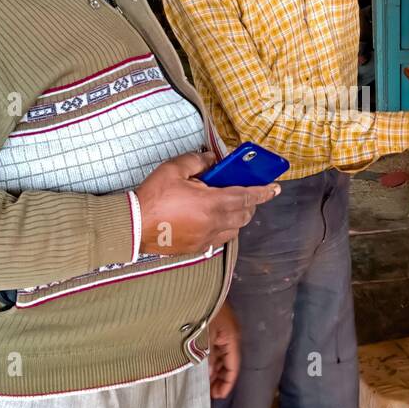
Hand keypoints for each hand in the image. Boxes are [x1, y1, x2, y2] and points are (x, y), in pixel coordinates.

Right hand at [136, 151, 278, 255]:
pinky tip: (212, 220)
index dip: (263, 192)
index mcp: (213, 203)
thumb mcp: (174, 169)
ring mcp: (206, 238)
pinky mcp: (196, 248)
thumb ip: (197, 161)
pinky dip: (223, 229)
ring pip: (234, 230)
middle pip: (244, 215)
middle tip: (247, 192)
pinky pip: (219, 239)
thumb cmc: (152, 197)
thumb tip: (211, 159)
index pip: (247, 196)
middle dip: (250, 203)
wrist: (133, 226)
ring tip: (229, 206)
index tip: (275, 188)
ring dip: (237, 218)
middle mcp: (214, 224)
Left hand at [208, 303, 240, 398]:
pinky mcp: (212, 326)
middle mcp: (229, 336)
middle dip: (220, 378)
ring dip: (214, 369)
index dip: (227, 383)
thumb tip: (210, 374)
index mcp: (231, 338)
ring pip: (220, 355)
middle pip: (228, 362)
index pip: (233, 366)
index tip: (218, 396)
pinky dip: (209, 358)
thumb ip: (208, 357)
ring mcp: (221, 330)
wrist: (194, 288)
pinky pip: (213, 347)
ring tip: (203, 382)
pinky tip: (200, 366)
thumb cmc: (201, 311)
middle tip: (209, 392)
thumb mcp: (204, 337)